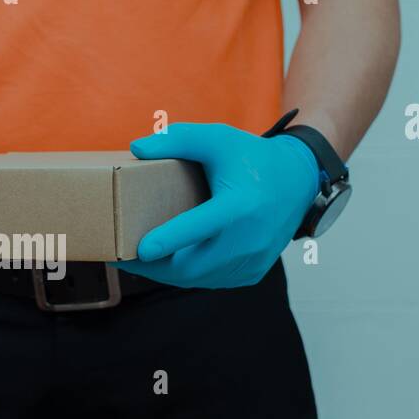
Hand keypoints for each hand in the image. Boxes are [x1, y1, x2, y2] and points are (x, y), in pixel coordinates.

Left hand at [114, 122, 320, 288]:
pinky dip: (188, 275)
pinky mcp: (253, 272)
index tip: (140, 250)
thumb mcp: (217, 138)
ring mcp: (254, 260)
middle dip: (152, 267)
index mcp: (241, 205)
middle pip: (191, 265)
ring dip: (166, 273)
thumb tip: (136, 149)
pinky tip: (167, 264)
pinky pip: (212, 280)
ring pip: (199, 278)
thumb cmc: (252, 158)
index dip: (169, 240)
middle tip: (120, 257)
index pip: (200, 228)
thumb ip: (177, 139)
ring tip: (137, 261)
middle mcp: (250, 238)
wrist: (298, 181)